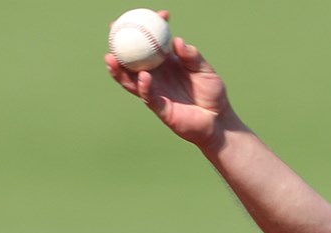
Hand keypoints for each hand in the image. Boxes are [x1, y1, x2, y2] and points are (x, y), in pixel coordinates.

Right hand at [106, 13, 230, 147]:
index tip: (150, 13)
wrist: (219, 120)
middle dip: (119, 44)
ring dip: (119, 70)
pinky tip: (143, 77)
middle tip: (114, 30)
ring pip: (130, 80)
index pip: (151, 42)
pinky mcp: (159, 108)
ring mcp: (155, 91)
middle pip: (131, 59)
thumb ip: (193, 56)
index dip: (147, 28)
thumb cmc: (212, 93)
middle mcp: (156, 75)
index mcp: (166, 63)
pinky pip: (147, 96)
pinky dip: (143, 86)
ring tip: (111, 57)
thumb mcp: (205, 70)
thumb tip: (178, 41)